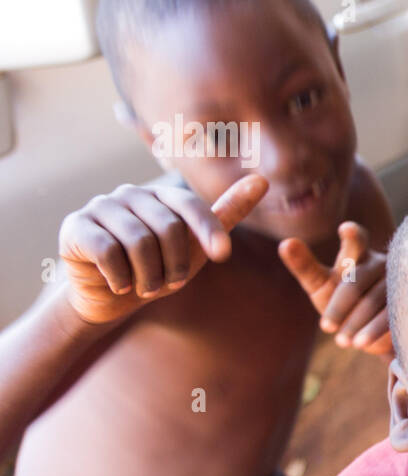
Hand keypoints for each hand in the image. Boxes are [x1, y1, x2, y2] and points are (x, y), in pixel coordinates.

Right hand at [57, 175, 267, 324]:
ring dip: (149, 276)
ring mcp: (101, 206)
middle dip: (175, 266)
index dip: (210, 230)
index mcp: (162, 195)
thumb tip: (263, 178)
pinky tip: (120, 285)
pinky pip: (108, 252)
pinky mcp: (76, 226)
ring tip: (146, 287)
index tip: (222, 255)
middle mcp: (131, 193)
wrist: (110, 296)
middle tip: (170, 284)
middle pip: (168, 228)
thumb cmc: (159, 267)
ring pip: (139, 242)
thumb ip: (226, 214)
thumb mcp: (197, 246)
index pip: (191, 205)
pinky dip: (121, 277)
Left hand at [278, 222, 389, 355]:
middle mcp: (380, 265)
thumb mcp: (320, 283)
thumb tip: (284, 243)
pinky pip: (390, 316)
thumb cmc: (340, 299)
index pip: (356, 240)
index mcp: (358, 255)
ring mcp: (397, 284)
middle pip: (356, 282)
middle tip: (325, 327)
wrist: (372, 331)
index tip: (345, 229)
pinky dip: (374, 331)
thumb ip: (304, 265)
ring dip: (355, 323)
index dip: (352, 236)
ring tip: (341, 342)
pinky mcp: (407, 305)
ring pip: (374, 301)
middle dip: (339, 307)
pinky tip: (362, 344)